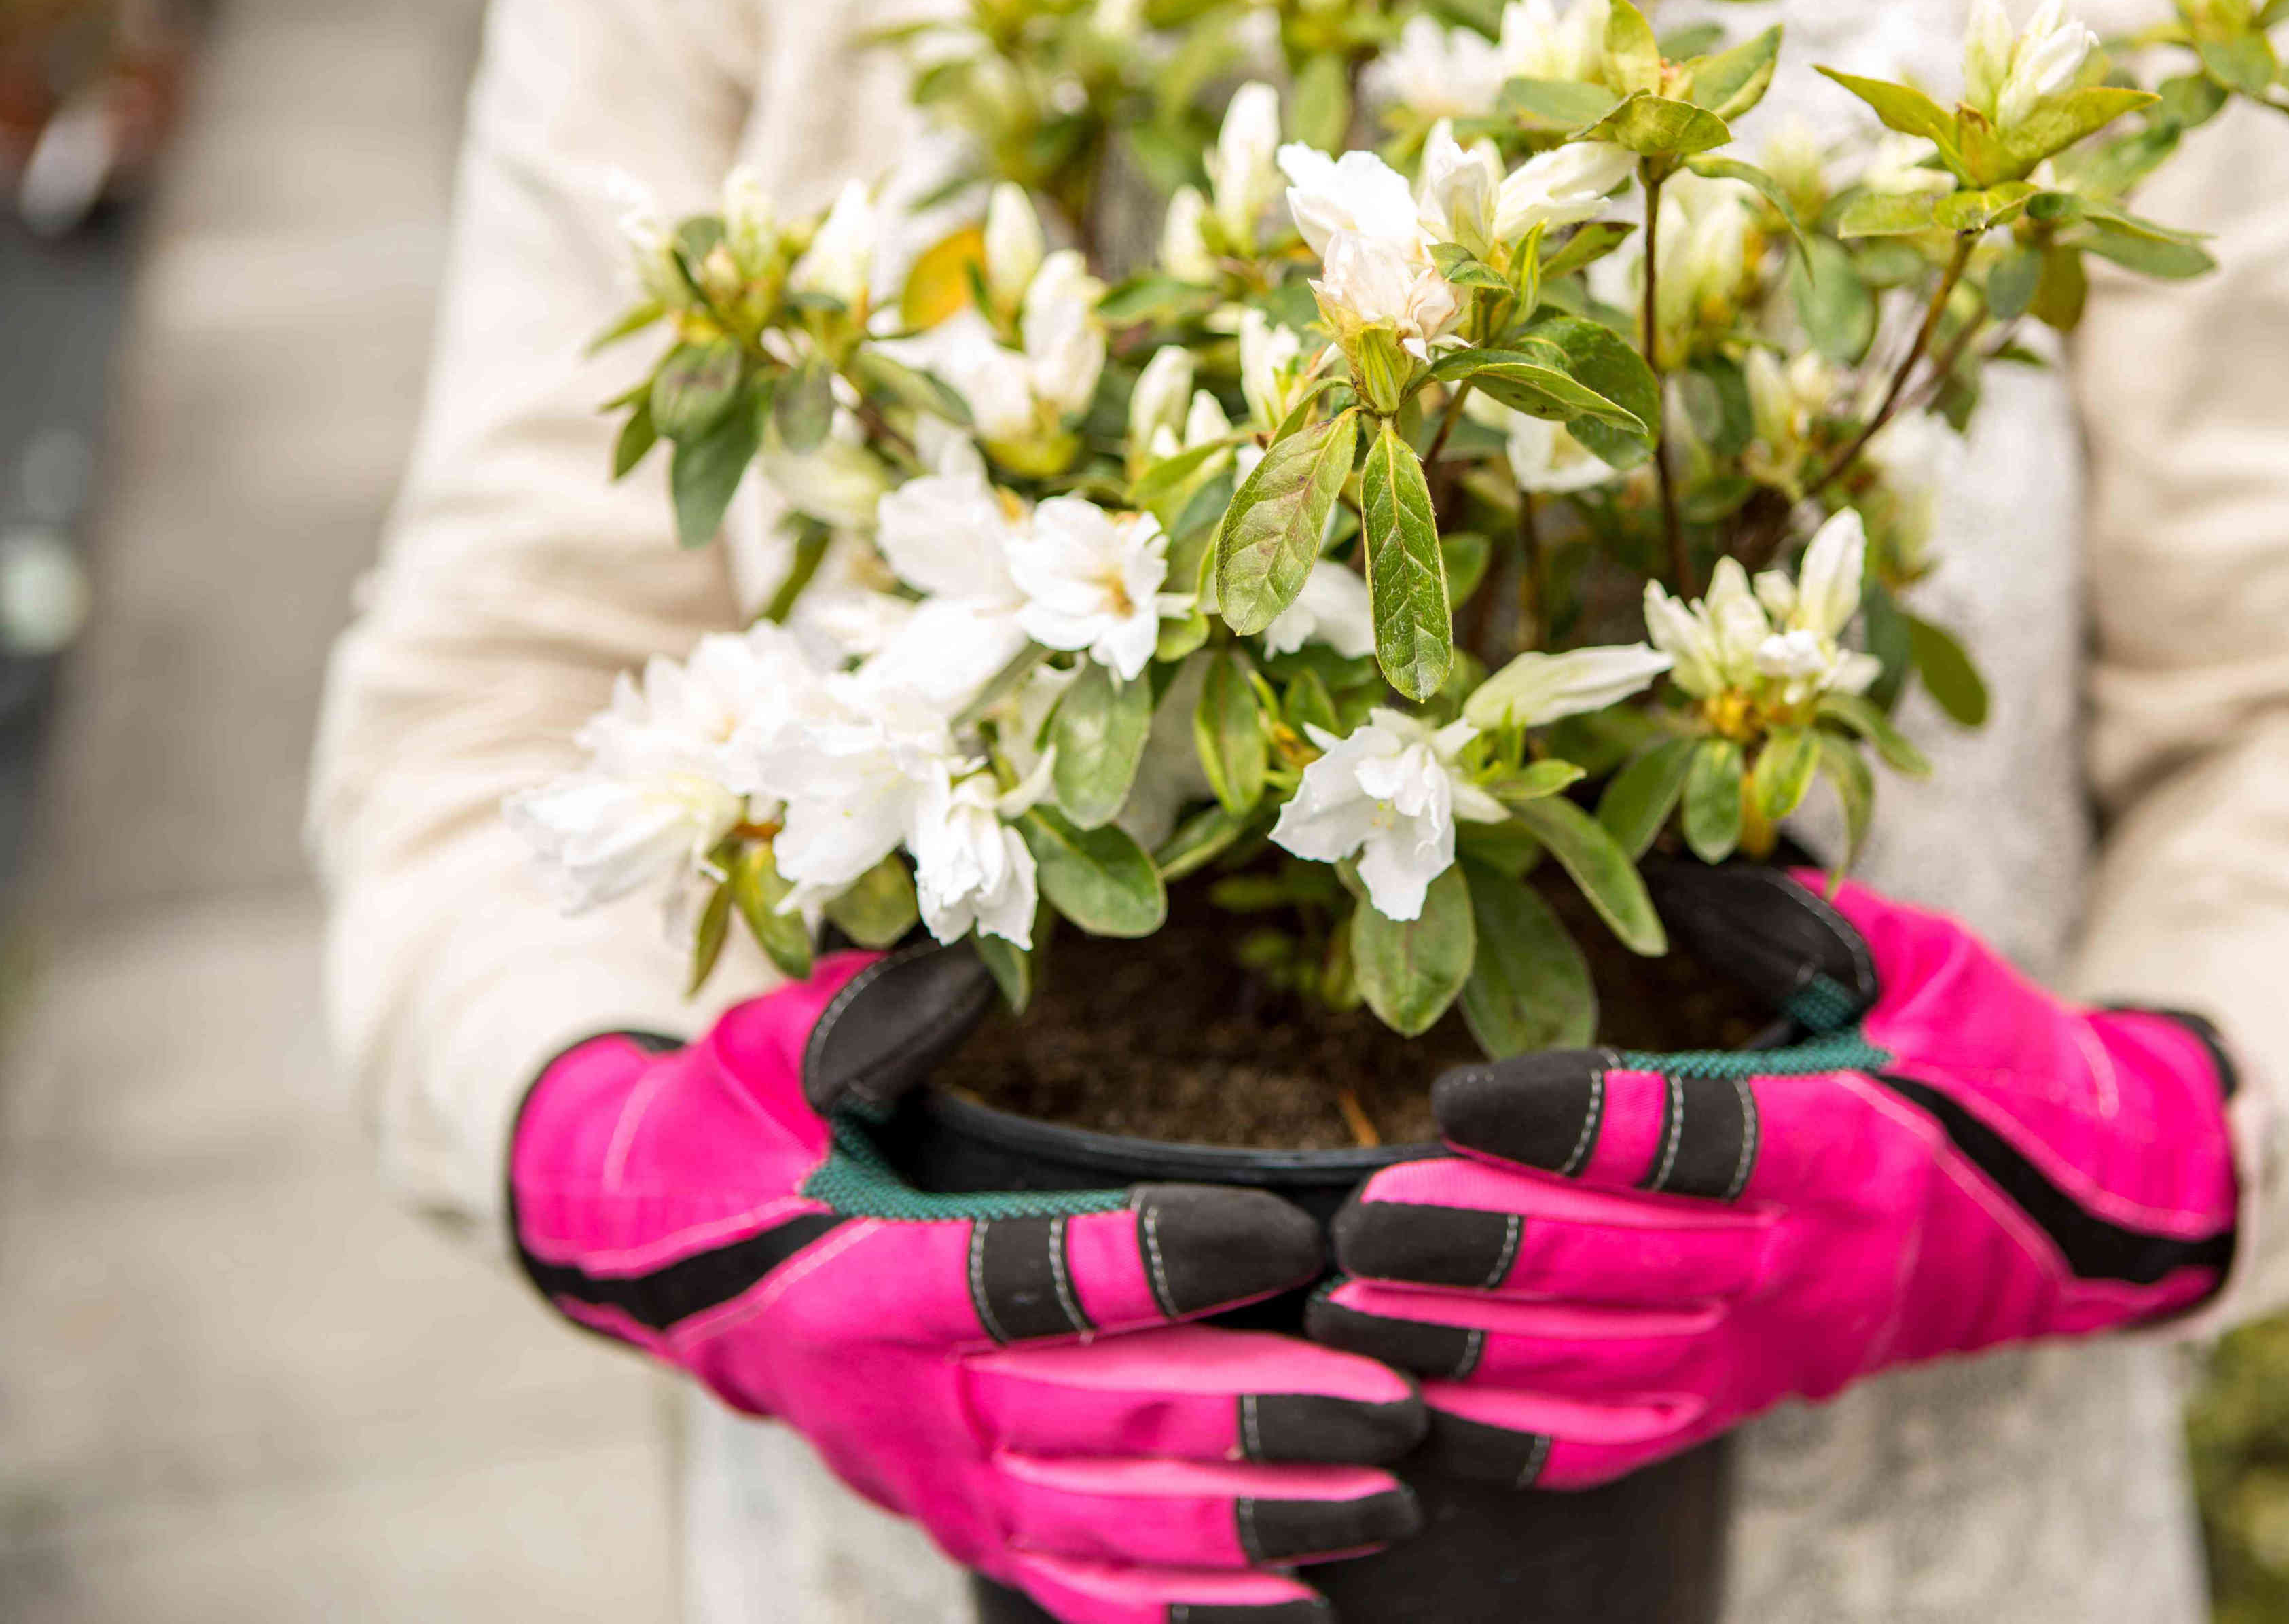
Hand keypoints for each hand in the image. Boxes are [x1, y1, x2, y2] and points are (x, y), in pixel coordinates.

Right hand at [510, 947, 1424, 1623]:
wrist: (663, 1270)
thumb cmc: (745, 1139)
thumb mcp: (778, 1050)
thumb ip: (874, 1015)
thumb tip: (971, 966)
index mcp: (866, 1279)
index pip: (1028, 1279)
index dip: (1161, 1262)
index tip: (1290, 1234)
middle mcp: (904, 1402)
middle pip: (1098, 1422)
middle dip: (1255, 1417)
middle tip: (1387, 1402)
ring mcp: (938, 1483)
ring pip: (1110, 1527)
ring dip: (1251, 1521)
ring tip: (1381, 1498)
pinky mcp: (962, 1530)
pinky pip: (1080, 1597)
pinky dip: (1184, 1615)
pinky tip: (1298, 1606)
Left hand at [1303, 871, 2237, 1490]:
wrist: (2090, 1217)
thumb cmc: (1989, 1065)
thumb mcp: (1919, 961)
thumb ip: (1794, 914)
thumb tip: (1666, 862)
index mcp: (1851, 1143)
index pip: (1693, 1142)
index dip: (1570, 1126)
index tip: (1460, 1098)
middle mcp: (1810, 1261)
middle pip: (1624, 1267)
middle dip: (1481, 1247)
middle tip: (1365, 1221)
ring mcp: (1779, 1344)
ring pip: (1606, 1369)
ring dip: (1474, 1347)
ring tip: (1358, 1312)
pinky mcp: (1756, 1394)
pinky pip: (1629, 1441)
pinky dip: (1523, 1439)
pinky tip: (1429, 1407)